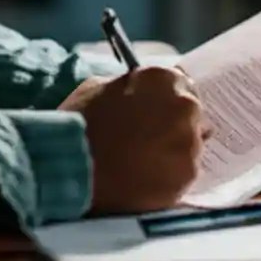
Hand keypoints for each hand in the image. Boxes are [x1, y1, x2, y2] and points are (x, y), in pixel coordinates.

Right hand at [59, 67, 204, 213]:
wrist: (71, 170)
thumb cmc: (78, 125)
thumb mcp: (96, 88)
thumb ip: (127, 87)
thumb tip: (136, 93)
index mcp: (164, 79)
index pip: (180, 83)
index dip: (166, 98)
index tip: (158, 110)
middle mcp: (185, 106)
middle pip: (189, 114)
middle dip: (172, 124)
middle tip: (147, 140)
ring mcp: (189, 143)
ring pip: (188, 145)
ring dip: (172, 152)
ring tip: (142, 165)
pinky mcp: (188, 175)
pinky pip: (184, 173)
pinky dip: (169, 177)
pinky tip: (145, 181)